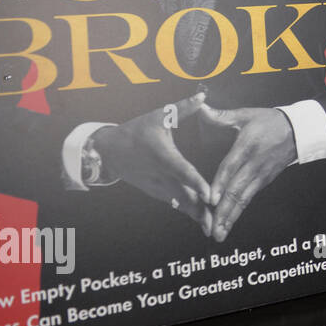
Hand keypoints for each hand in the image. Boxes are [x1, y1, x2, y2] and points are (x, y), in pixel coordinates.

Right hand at [91, 93, 212, 234]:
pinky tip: (202, 223)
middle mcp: (160, 174)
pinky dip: (188, 211)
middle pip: (183, 194)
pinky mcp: (155, 191)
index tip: (210, 195)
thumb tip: (203, 96)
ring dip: (195, 215)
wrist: (109, 150)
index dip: (196, 183)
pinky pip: (174, 203)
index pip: (182, 170)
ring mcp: (156, 185)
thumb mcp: (158, 116)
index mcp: (162, 155)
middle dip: (200, 209)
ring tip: (213, 229)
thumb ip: (183, 109)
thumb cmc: (136, 130)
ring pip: (179, 202)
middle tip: (217, 224)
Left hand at [196, 104, 296, 241]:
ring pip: (243, 199)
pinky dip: (238, 212)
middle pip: (237, 190)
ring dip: (231, 217)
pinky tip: (228, 223)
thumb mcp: (247, 114)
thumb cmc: (270, 121)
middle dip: (224, 211)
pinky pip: (249, 198)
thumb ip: (222, 115)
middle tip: (212, 228)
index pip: (231, 167)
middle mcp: (255, 164)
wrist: (299, 130)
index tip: (211, 200)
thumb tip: (200, 107)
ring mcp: (261, 175)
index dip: (221, 184)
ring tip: (219, 233)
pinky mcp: (264, 181)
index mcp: (248, 145)